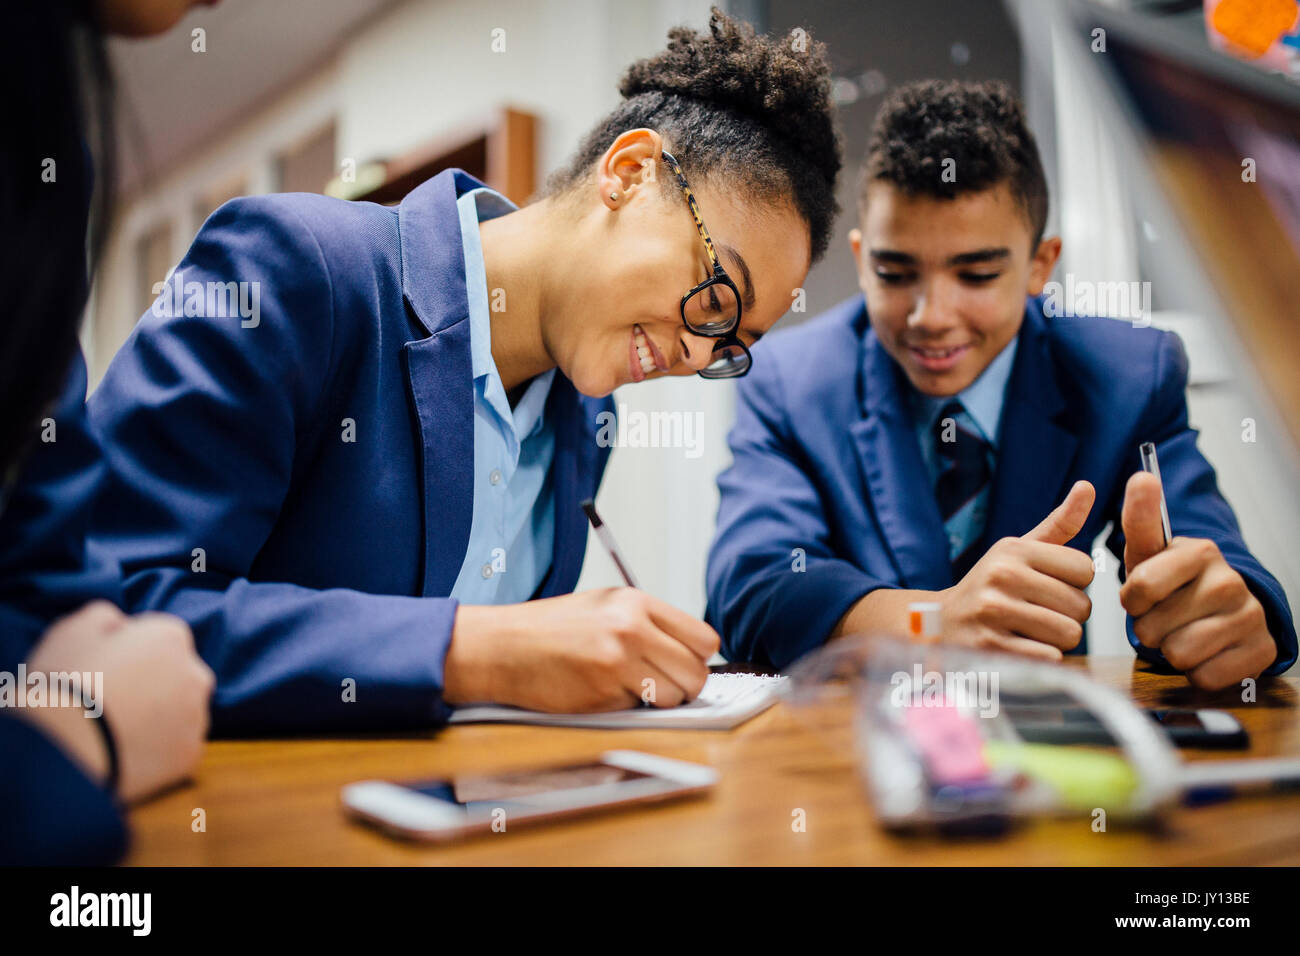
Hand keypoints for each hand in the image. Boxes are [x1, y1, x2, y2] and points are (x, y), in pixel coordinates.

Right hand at [24, 601, 214, 802]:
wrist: (60, 750)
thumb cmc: (62, 684)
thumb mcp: (73, 630)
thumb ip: (107, 617)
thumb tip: (121, 625)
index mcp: (170, 636)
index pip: (161, 639)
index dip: (131, 655)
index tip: (106, 671)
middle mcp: (195, 674)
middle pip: (178, 675)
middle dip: (154, 685)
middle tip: (111, 702)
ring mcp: (196, 718)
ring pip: (180, 713)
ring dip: (159, 719)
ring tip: (115, 732)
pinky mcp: (189, 756)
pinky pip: (176, 749)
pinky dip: (157, 751)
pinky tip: (126, 754)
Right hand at [445, 588, 718, 711]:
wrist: (504, 647)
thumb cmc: (552, 628)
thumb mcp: (605, 605)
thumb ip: (648, 622)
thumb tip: (691, 651)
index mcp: (636, 603)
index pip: (704, 638)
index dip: (698, 657)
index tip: (685, 664)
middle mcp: (632, 629)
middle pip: (696, 673)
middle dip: (685, 685)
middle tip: (662, 684)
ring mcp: (618, 663)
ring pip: (673, 697)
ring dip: (658, 701)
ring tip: (630, 688)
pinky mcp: (602, 695)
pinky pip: (638, 710)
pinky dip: (627, 708)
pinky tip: (602, 692)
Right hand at [938, 480, 1096, 659]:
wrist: (941, 624)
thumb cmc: (991, 586)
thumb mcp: (1018, 551)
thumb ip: (1059, 524)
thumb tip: (1088, 486)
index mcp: (1013, 550)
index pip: (1085, 568)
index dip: (1074, 583)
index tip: (1049, 586)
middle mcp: (1002, 576)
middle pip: (1081, 605)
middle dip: (1068, 615)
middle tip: (1039, 613)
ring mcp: (994, 612)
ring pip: (1069, 633)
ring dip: (1057, 639)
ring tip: (1031, 631)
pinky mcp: (991, 647)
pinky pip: (1050, 657)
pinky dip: (1043, 658)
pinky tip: (1020, 646)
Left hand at [1120, 472, 1274, 689]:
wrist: (1223, 610)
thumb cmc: (1174, 580)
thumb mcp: (1149, 551)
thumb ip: (1140, 517)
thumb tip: (1142, 476)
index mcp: (1201, 551)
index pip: (1140, 587)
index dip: (1132, 600)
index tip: (1142, 594)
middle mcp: (1230, 581)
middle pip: (1153, 628)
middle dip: (1150, 627)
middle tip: (1165, 616)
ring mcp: (1250, 616)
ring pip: (1178, 654)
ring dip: (1171, 650)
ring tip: (1182, 631)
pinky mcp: (1261, 651)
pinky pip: (1204, 676)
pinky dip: (1196, 670)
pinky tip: (1205, 650)